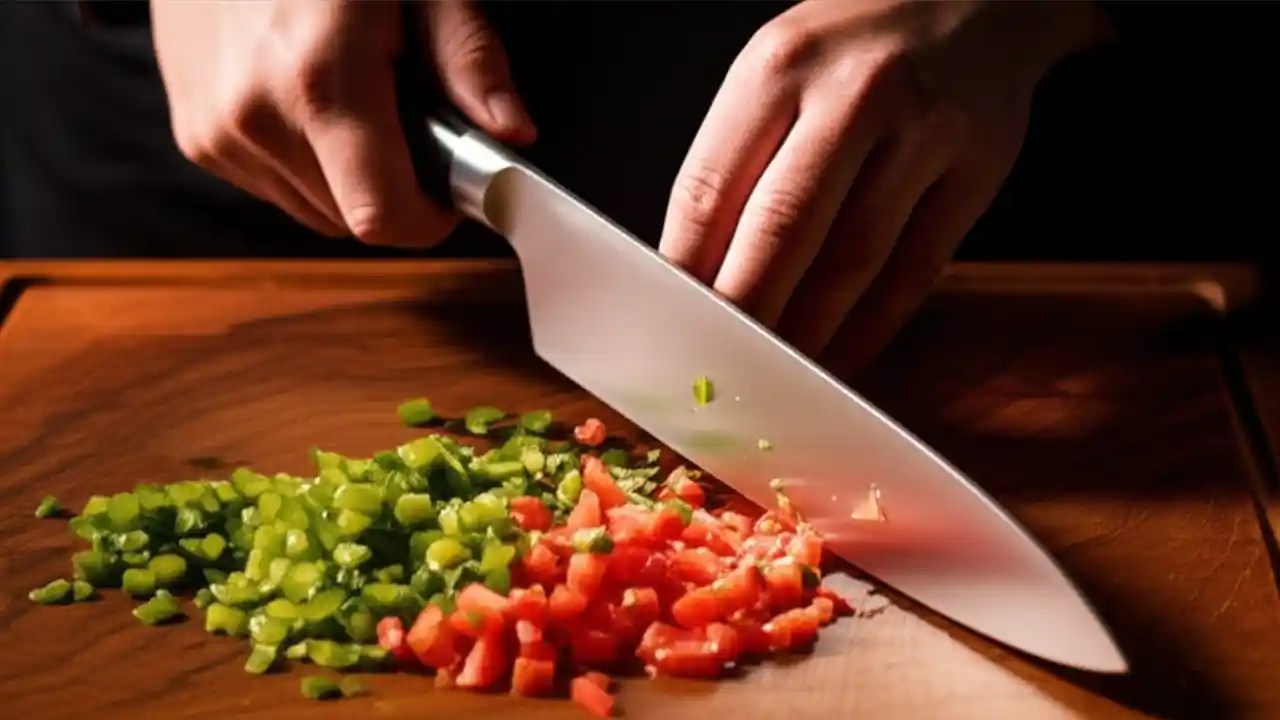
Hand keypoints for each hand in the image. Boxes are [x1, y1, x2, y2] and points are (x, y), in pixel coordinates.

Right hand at [151, 0, 534, 246]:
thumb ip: (467, 57)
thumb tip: (512, 130)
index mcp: (320, 81)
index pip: (383, 217)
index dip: (429, 216)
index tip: (450, 188)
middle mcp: (257, 117)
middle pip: (352, 219)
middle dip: (392, 186)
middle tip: (404, 118)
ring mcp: (216, 131)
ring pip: (314, 210)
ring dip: (346, 176)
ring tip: (351, 97)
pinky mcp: (194, 136)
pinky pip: (274, 187)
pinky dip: (303, 161)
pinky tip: (306, 97)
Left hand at [659, 0, 1107, 373]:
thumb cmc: (853, 45)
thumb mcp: (777, 69)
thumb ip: (738, 157)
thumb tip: (695, 270)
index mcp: (778, 65)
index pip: (712, 189)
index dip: (685, 270)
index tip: (672, 323)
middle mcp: (853, 94)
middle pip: (782, 230)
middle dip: (742, 313)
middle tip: (717, 370)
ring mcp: (924, 131)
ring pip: (853, 260)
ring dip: (808, 333)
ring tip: (775, 377)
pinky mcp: (979, 171)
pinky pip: (915, 270)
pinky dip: (872, 326)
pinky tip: (842, 356)